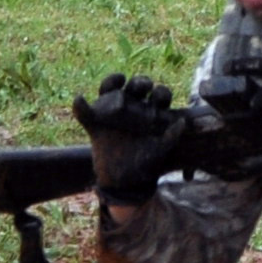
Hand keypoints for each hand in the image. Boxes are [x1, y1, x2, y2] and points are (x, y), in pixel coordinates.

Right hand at [74, 75, 189, 201]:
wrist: (125, 180)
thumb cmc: (146, 164)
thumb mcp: (160, 151)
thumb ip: (170, 137)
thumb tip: (182, 122)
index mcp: (151, 114)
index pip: (157, 96)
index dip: (160, 91)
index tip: (158, 91)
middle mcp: (133, 109)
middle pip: (136, 88)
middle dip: (141, 82)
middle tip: (144, 86)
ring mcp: (113, 114)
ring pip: (112, 91)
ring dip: (113, 83)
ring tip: (118, 82)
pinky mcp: (95, 124)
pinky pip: (84, 112)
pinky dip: (79, 105)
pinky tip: (80, 99)